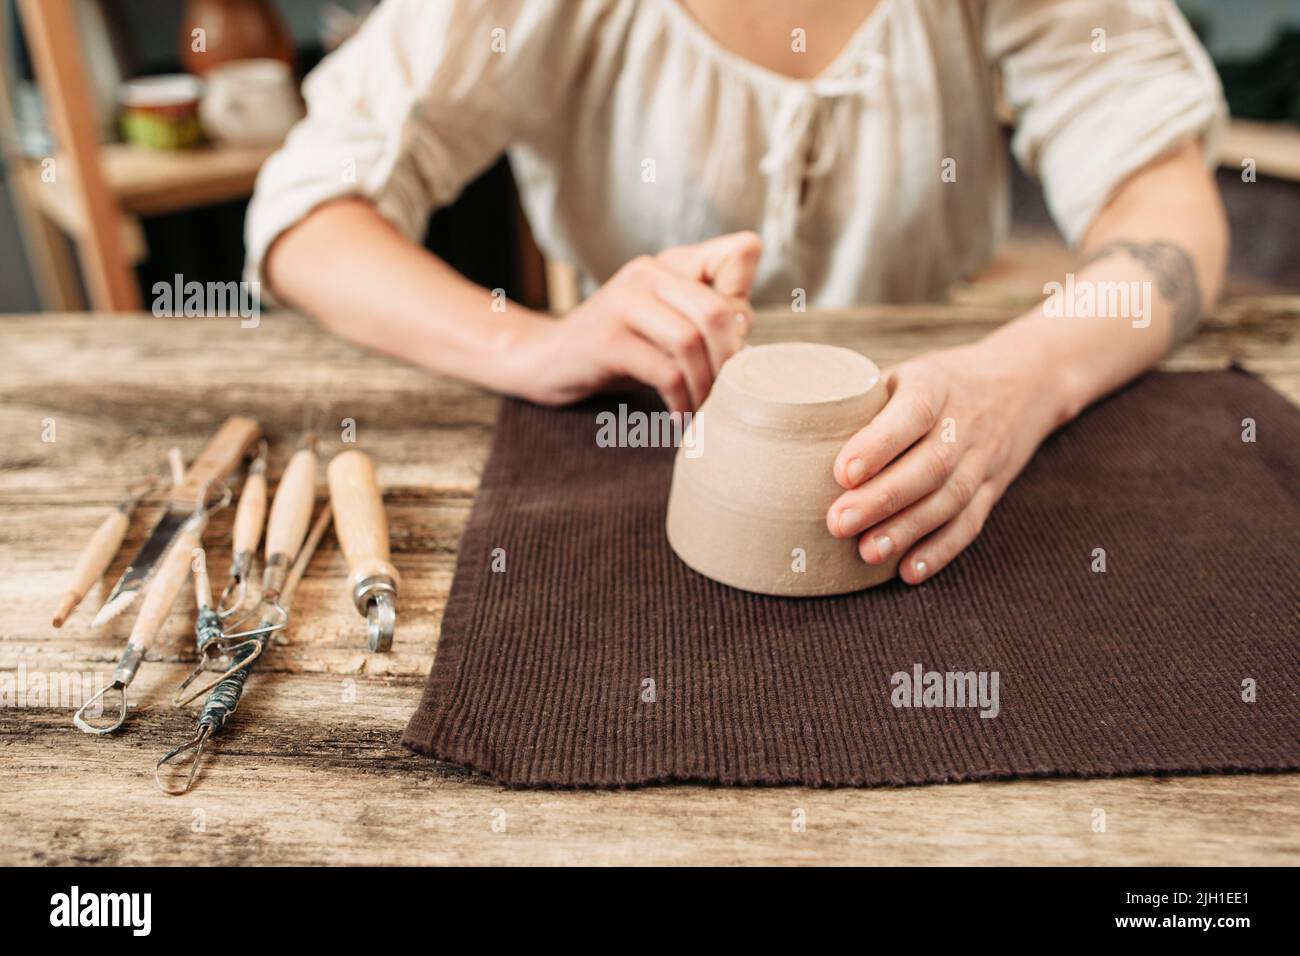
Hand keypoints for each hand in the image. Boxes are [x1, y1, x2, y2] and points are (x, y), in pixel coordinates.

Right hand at [507, 232, 761, 412]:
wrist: (543, 360)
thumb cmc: (616, 349)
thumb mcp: (665, 328)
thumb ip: (706, 323)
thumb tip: (749, 340)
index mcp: (672, 264)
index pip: (741, 253)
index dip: (749, 301)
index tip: (733, 349)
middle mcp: (649, 273)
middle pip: (719, 310)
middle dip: (731, 362)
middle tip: (725, 395)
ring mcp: (624, 302)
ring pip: (692, 343)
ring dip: (705, 388)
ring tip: (702, 413)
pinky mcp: (606, 340)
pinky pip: (665, 372)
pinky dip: (681, 402)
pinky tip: (679, 419)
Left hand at [826, 341, 1066, 583]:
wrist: (1024, 382)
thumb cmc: (941, 381)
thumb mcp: (908, 373)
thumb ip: (864, 400)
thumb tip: (795, 431)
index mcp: (935, 385)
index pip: (911, 414)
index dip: (878, 445)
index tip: (842, 472)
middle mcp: (965, 423)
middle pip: (928, 466)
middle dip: (882, 499)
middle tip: (838, 523)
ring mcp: (983, 458)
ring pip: (949, 500)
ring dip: (908, 531)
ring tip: (867, 553)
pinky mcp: (994, 488)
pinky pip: (970, 523)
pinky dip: (940, 551)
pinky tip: (908, 572)